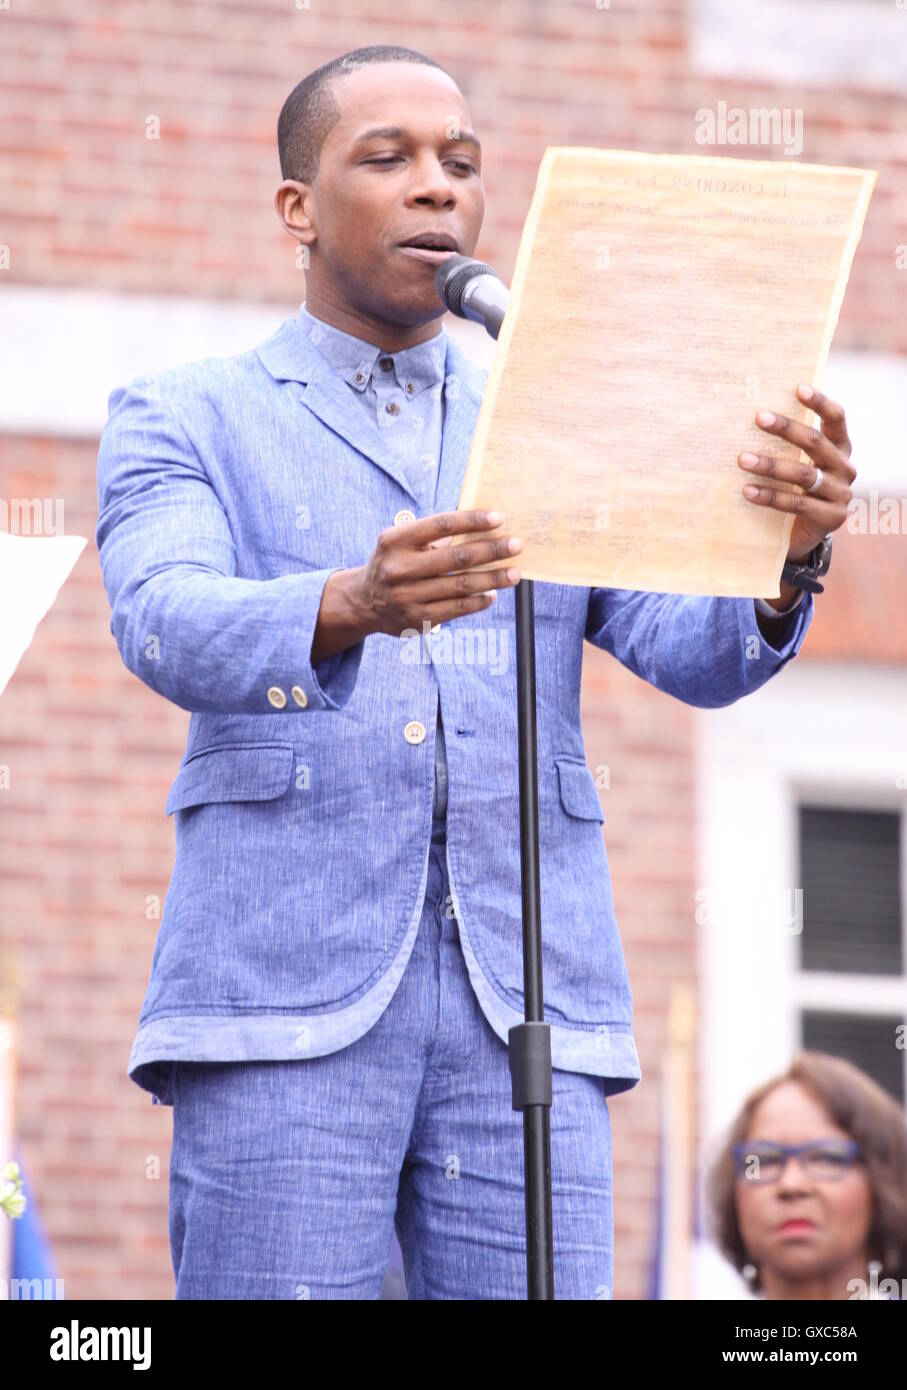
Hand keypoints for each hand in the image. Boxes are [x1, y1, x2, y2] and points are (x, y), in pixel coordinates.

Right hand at [349, 509, 522, 638]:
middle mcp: (400, 568)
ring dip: (492, 579)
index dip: (471, 521)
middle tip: (516, 545)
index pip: (441, 525)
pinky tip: (493, 594)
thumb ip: (434, 535)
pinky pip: (456, 608)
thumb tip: (481, 527)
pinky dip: (478, 601)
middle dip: (491, 550)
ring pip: (460, 585)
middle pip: (456, 557)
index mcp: (395, 541)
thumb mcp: (402, 542)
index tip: (498, 518)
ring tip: (514, 573)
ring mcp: (408, 596)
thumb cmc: (394, 563)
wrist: (364, 602)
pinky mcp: (418, 618)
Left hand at [738, 383, 855, 561]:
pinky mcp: (830, 518)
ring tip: (742, 459)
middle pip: (816, 443)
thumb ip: (788, 444)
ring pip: (803, 474)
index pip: (836, 419)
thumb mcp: (799, 463)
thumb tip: (754, 415)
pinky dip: (769, 496)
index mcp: (840, 448)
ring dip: (770, 465)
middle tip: (758, 417)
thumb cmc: (797, 489)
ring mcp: (840, 494)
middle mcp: (845, 468)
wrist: (806, 534)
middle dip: (786, 429)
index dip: (820, 402)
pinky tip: (747, 491)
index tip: (798, 388)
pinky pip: (796, 504)